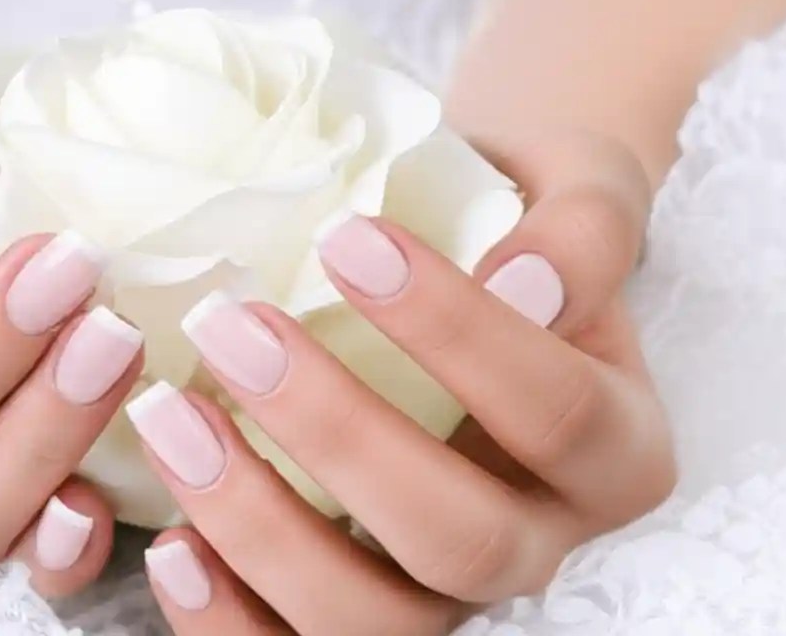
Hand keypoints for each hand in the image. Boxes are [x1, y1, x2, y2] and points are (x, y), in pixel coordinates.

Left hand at [131, 133, 673, 633]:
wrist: (472, 263)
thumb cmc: (514, 222)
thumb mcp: (575, 193)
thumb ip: (582, 231)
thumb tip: (525, 283)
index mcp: (615, 451)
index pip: (555, 413)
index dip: (454, 332)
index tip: (347, 239)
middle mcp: (540, 542)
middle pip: (460, 537)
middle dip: (335, 435)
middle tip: (232, 330)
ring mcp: (446, 596)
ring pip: (372, 621)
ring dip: (259, 526)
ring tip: (170, 416)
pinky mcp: (358, 614)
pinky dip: (227, 619)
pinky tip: (171, 542)